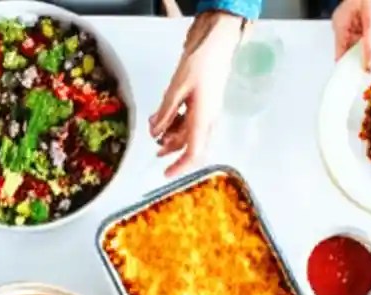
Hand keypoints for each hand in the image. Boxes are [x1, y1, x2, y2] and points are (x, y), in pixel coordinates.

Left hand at [150, 11, 241, 176]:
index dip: (180, 166)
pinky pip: (189, 120)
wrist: (216, 44)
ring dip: (171, 133)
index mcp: (203, 119)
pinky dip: (175, 121)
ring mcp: (206, 111)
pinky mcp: (203, 103)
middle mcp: (207, 119)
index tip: (165, 174)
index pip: (193, 152)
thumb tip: (155, 133)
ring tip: (154, 126)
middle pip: (189, 144)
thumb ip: (165, 113)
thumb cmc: (200, 63)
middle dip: (171, 149)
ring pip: (187, 133)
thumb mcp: (176, 89)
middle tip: (154, 149)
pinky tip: (163, 115)